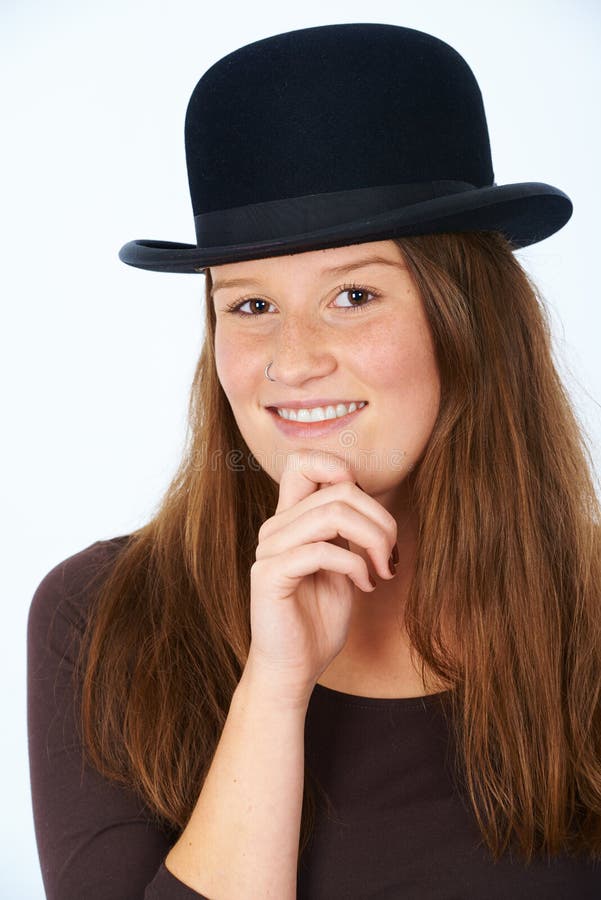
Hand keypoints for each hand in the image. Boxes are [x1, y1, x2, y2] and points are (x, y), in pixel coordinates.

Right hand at [245, 451, 397, 707]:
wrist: (294, 669)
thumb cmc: (319, 619)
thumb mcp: (341, 564)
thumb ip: (345, 530)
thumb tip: (367, 498)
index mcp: (291, 519)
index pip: (304, 462)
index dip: (341, 468)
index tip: (370, 511)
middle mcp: (276, 527)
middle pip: (338, 489)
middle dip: (380, 518)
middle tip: (392, 553)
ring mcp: (269, 549)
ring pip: (332, 514)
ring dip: (373, 540)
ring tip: (384, 569)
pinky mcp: (269, 574)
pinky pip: (322, 551)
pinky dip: (355, 566)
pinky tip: (365, 586)